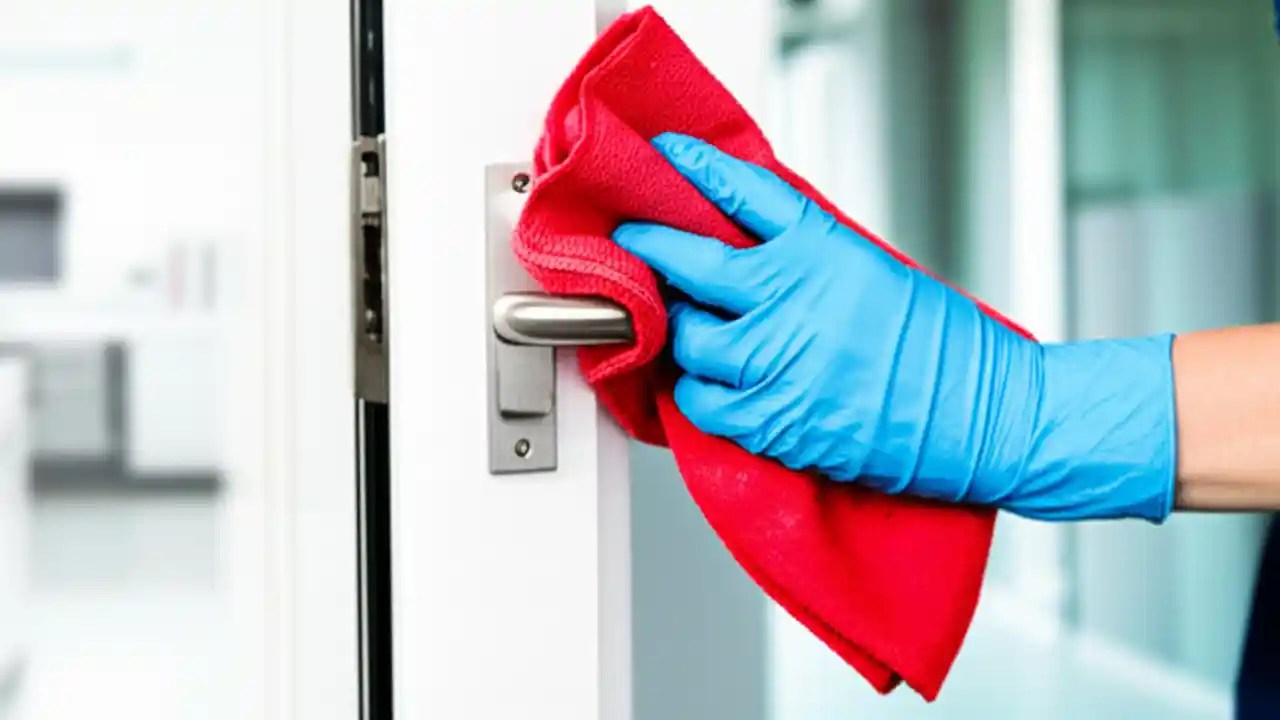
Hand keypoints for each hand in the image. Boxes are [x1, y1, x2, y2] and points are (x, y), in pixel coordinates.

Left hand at [613, 132, 1175, 521]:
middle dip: (652, 250)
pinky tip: (716, 388)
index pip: (743, 190)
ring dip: (685, 335)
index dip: (697, 168)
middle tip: (636, 246)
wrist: (988, 415)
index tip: (667, 156)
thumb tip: (755, 250)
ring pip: (689, 339)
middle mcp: (790, 298)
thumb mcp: (878, 271)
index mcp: (822, 249)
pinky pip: (703, 402)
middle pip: (690, 263)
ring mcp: (776, 360)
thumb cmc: (946, 348)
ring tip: (698, 335)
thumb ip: (810, 259)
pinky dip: (701, 394)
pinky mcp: (774, 420)